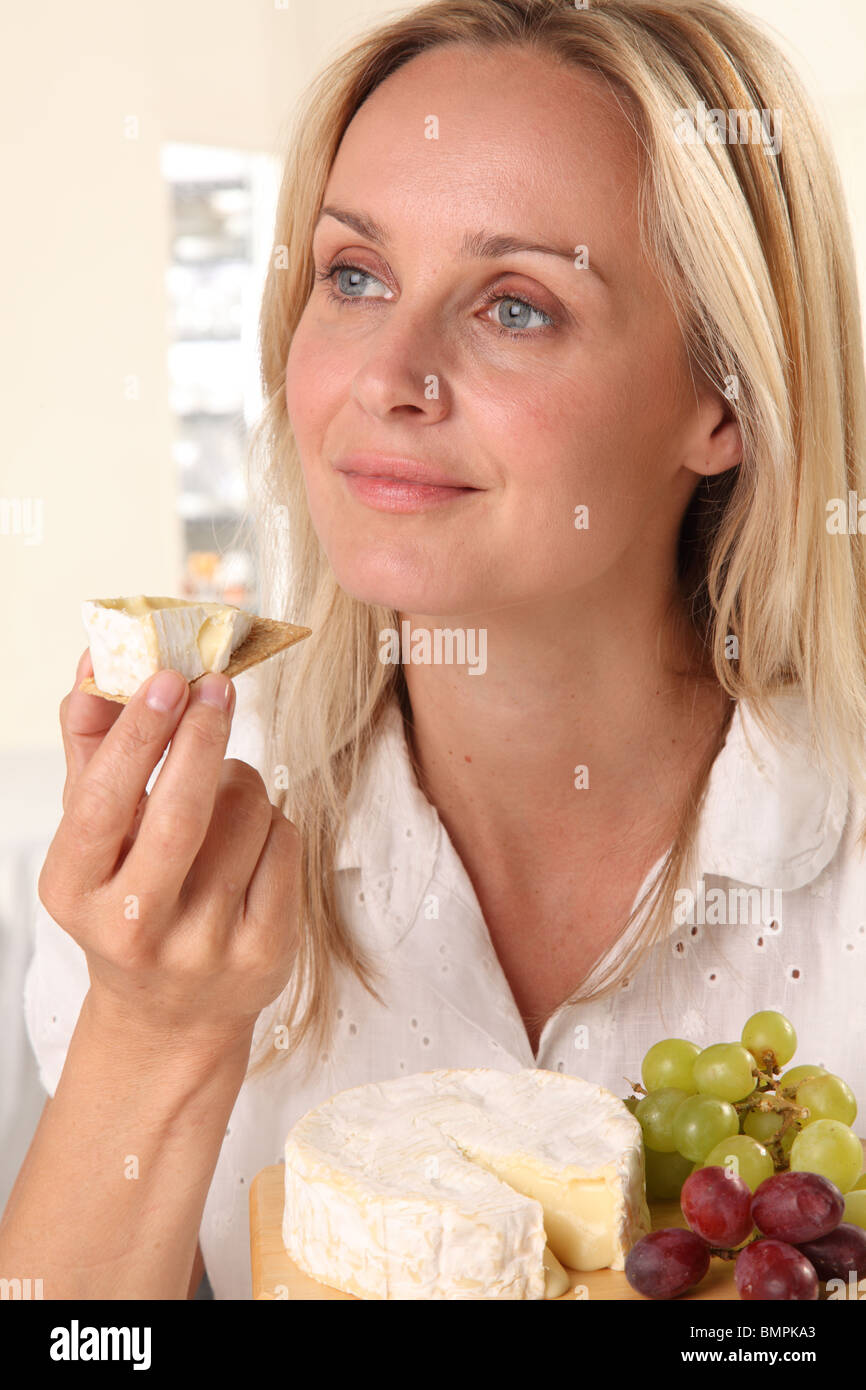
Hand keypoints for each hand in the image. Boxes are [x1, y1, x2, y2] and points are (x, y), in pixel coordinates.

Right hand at [39, 649, 300, 1051]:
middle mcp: (135, 926)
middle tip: (215, 688)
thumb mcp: (94, 838)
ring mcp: (204, 946)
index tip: (168, 677)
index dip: (139, 733)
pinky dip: (273, 820)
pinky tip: (250, 841)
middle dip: (203, 736)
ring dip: (242, 781)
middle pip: (183, 812)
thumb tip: (97, 663)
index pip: (104, 801)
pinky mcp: (264, 952)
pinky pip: (286, 842)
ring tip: (222, 799)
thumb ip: (91, 750)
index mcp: (75, 892)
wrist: (170, 1014)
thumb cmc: (128, 901)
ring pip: (247, 815)